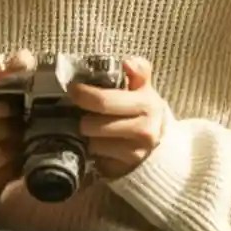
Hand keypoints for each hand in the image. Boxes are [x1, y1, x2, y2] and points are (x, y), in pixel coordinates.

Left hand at [71, 56, 173, 178]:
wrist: (157, 144)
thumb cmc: (142, 112)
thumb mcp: (143, 90)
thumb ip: (139, 72)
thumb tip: (128, 61)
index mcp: (147, 105)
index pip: (103, 100)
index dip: (83, 94)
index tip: (73, 89)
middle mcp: (144, 131)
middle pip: (91, 124)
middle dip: (81, 116)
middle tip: (80, 110)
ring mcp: (134, 153)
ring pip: (91, 142)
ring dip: (86, 135)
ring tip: (91, 127)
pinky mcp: (123, 169)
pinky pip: (95, 158)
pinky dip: (92, 150)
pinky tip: (97, 142)